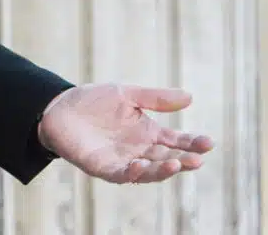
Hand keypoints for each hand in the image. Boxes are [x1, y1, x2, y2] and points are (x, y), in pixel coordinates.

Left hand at [37, 83, 215, 183]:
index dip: (193, 143)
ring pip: (148, 171)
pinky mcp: (102, 167)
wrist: (58, 108)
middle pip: (167, 159)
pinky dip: (132, 172)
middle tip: (198, 159)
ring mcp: (122, 160)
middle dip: (184, 161)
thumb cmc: (93, 100)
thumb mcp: (127, 94)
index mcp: (148, 132)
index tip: (209, 143)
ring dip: (162, 171)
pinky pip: (121, 174)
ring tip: (176, 165)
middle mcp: (139, 149)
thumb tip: (190, 96)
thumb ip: (156, 98)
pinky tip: (140, 165)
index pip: (176, 141)